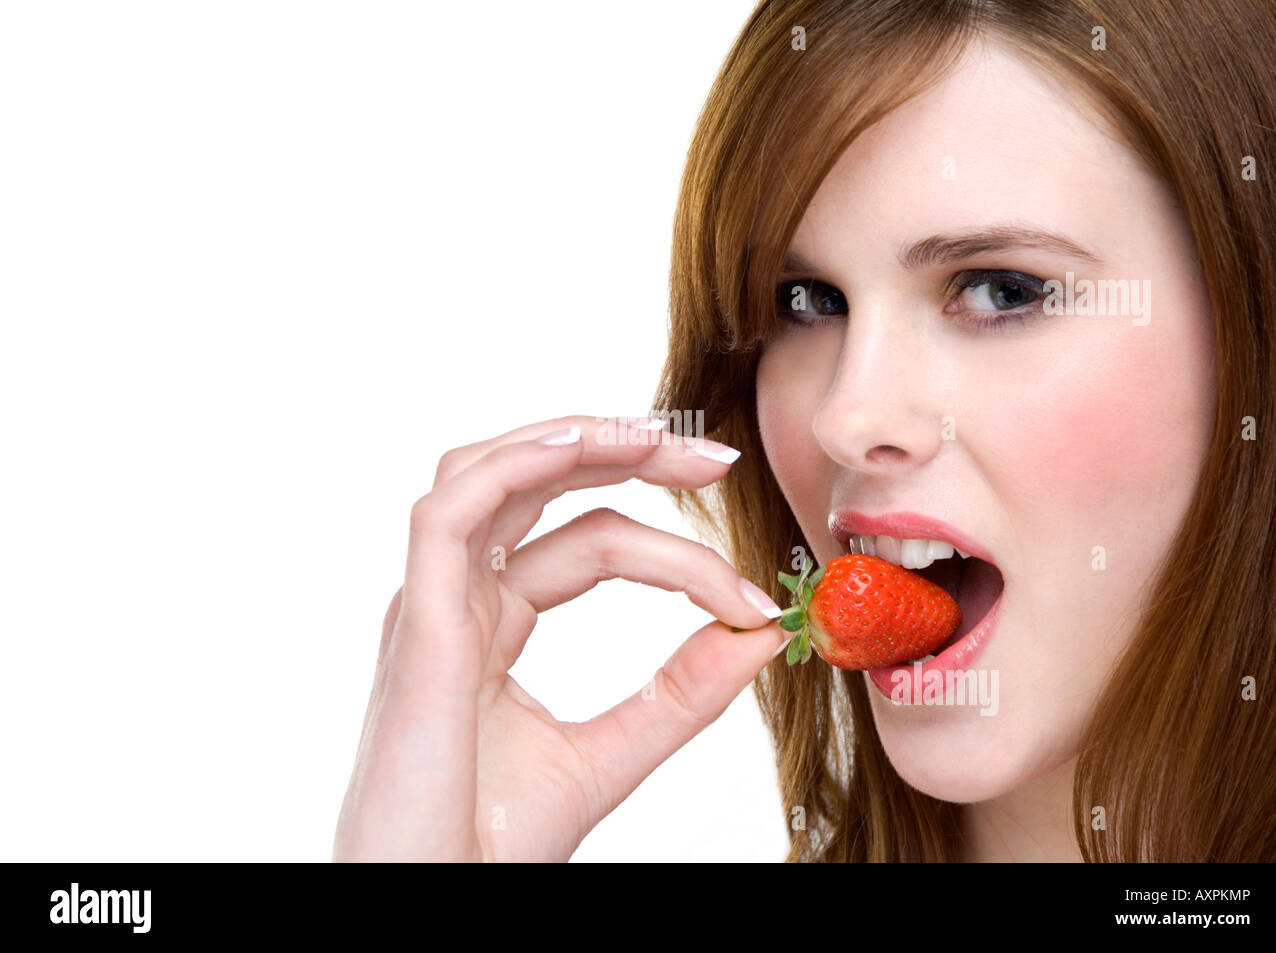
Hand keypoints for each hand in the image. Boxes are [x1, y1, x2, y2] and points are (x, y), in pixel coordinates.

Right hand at [332, 416, 788, 860]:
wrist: (428, 910)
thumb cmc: (487, 845)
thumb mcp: (609, 753)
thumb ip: (681, 695)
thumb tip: (759, 636)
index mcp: (492, 622)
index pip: (588, 543)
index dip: (678, 556)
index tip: (755, 599)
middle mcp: (458, 600)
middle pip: (536, 485)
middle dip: (627, 454)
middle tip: (713, 458)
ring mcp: (432, 607)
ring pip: (488, 474)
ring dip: (572, 440)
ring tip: (655, 438)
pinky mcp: (418, 627)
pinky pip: (450, 512)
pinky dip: (514, 466)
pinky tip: (579, 446)